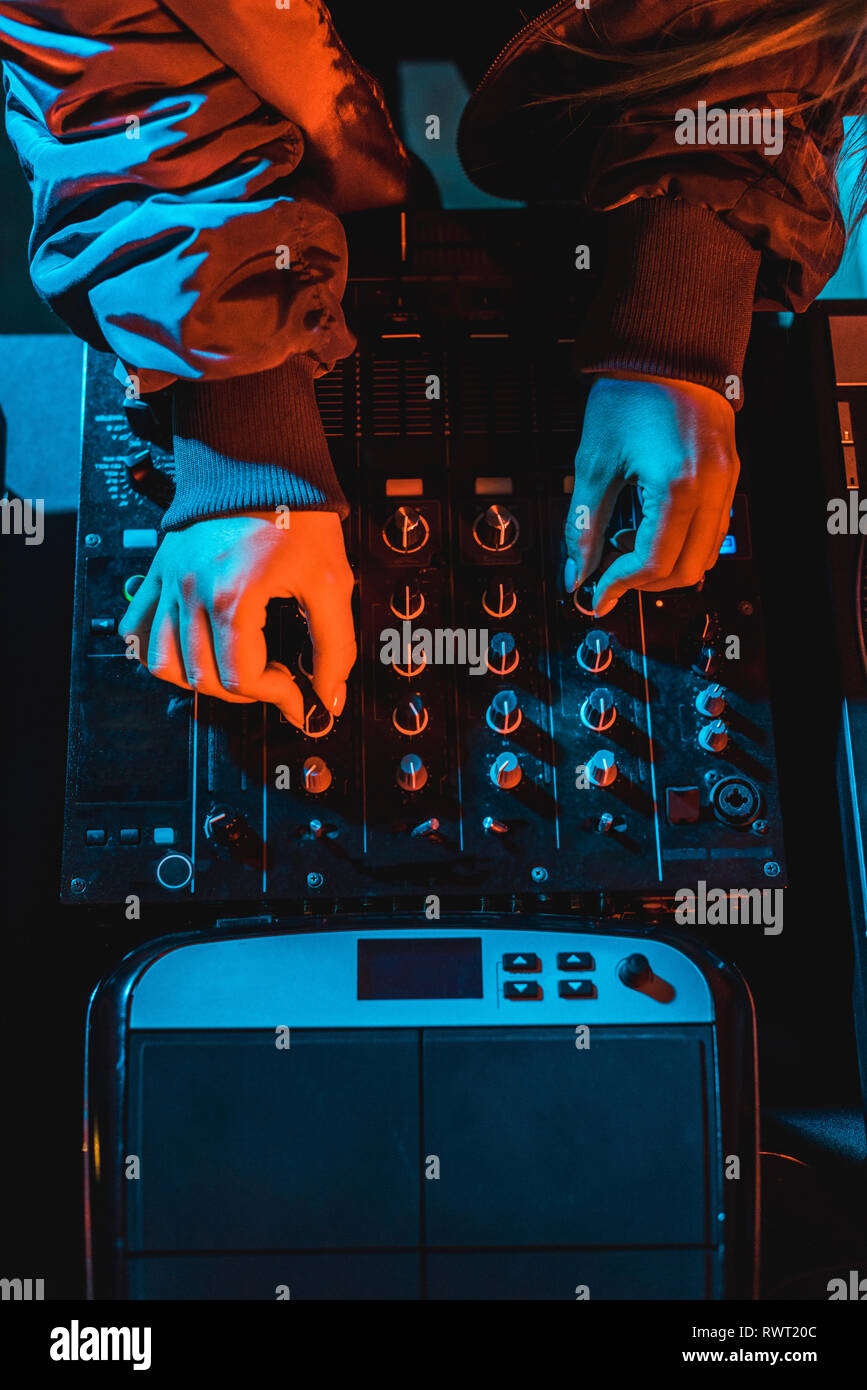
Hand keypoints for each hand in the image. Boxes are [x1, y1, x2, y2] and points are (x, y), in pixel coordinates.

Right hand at [118, 511, 355, 725]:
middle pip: (204, 679)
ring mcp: (170, 583)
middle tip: (274, 679)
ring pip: (163, 663)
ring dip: (201, 680)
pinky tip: (190, 651)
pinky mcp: (159, 572)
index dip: (278, 697)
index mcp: (233, 597)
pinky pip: (136, 629)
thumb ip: (334, 646)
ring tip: (233, 669)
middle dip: (246, 692)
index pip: (242, 679)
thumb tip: (329, 696)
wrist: (262, 462)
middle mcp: (192, 593)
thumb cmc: (299, 515)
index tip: (299, 695)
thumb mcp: (332, 582)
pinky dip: (156, 651)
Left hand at [564, 373, 739, 614]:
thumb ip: (583, 524)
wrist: (665, 348)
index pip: (653, 561)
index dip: (620, 585)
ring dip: (664, 565)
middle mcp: (712, 487)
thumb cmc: (629, 393)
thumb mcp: (594, 462)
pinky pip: (713, 530)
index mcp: (677, 484)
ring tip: (625, 548)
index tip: (595, 594)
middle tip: (607, 577)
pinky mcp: (728, 475)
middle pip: (685, 569)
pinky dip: (683, 544)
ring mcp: (726, 482)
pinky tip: (649, 529)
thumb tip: (575, 571)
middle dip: (642, 581)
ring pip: (704, 555)